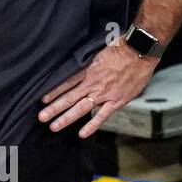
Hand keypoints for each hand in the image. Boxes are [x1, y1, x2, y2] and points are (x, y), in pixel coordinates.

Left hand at [39, 41, 158, 138]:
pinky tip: (82, 134)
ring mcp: (104, 93)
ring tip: (53, 126)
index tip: (43, 100)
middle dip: (53, 108)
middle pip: (69, 98)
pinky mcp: (116, 101)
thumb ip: (88, 62)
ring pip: (80, 108)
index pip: (66, 83)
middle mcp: (93, 83)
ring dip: (66, 118)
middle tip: (41, 117)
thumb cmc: (122, 48)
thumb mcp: (99, 51)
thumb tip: (79, 66)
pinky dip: (92, 125)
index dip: (54, 92)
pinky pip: (102, 115)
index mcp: (88, 70)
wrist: (140, 51)